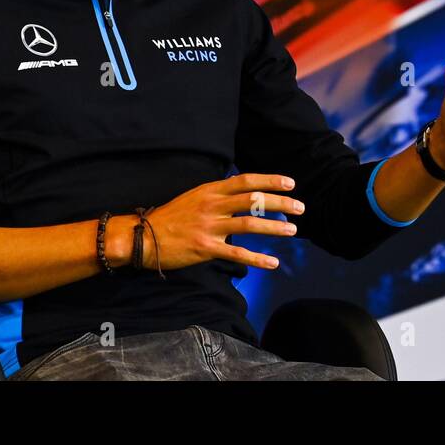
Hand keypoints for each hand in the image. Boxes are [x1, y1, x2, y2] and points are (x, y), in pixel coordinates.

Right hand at [135, 174, 305, 271]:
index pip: (246, 181)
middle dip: (280, 203)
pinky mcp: (205, 248)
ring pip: (249, 224)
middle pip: (253, 200)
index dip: (270, 180)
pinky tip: (273, 263)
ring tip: (292, 230)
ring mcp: (209, 226)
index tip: (290, 183)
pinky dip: (257, 259)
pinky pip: (236, 254)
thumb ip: (218, 194)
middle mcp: (212, 205)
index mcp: (210, 190)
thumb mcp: (195, 196)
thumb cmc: (172, 217)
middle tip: (300, 208)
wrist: (144, 236)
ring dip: (274, 227)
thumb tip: (242, 190)